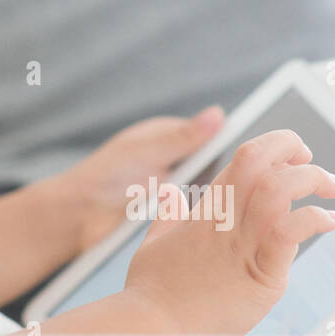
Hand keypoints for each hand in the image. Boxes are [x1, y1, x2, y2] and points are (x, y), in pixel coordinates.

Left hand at [48, 105, 225, 253]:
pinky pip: (195, 210)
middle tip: (238, 188)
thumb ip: (183, 138)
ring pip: (207, 190)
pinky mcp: (169, 209)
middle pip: (213, 164)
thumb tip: (218, 114)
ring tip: (224, 208)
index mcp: (167, 135)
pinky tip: (209, 221)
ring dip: (213, 197)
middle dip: (225, 175)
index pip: (211, 135)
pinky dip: (201, 214)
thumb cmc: (105, 176)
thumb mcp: (147, 153)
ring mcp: (173, 184)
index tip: (255, 158)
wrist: (80, 216)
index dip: (230, 145)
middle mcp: (173, 157)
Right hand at [122, 129, 334, 335]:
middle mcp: (224, 219)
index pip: (243, 160)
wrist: (152, 326)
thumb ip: (167, 215)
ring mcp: (242, 245)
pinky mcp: (260, 275)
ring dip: (311, 179)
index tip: (291, 156)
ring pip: (278, 189)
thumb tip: (170, 193)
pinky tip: (329, 221)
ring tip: (330, 189)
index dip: (272, 148)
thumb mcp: (153, 244)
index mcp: (205, 210)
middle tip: (311, 162)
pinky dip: (314, 219)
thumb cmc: (151, 291)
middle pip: (259, 160)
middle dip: (292, 148)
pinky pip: (289, 232)